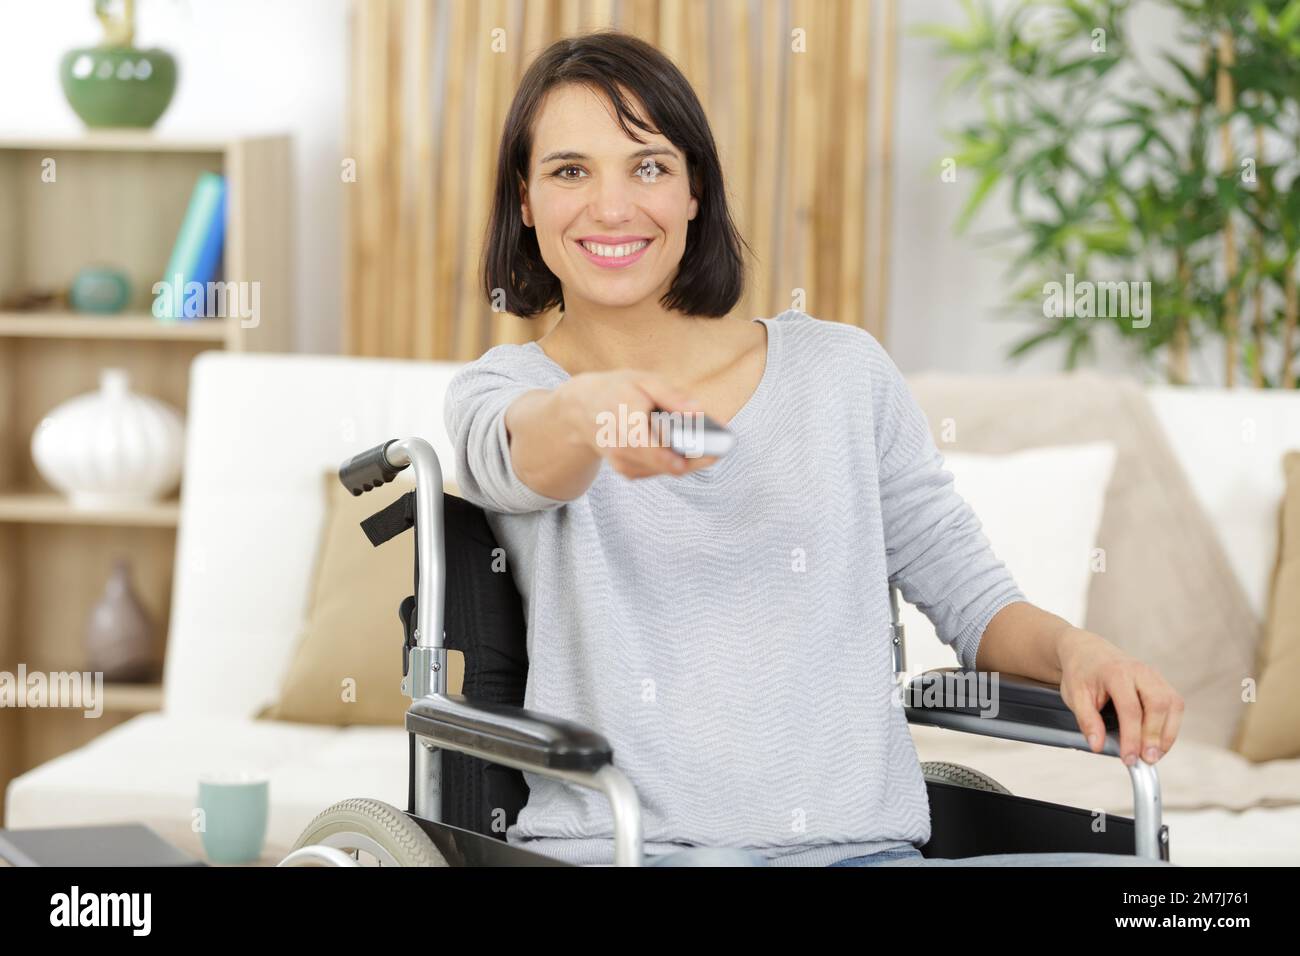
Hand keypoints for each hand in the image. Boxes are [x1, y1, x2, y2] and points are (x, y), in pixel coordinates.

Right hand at [559, 369, 719, 479]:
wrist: (581, 410)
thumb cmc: (616, 390)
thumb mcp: (643, 380)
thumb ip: (671, 395)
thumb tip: (699, 411)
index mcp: (627, 426)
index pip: (660, 451)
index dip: (692, 454)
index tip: (718, 449)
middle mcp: (624, 451)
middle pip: (672, 465)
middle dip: (699, 455)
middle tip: (722, 444)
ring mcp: (625, 464)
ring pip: (669, 469)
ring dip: (689, 457)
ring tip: (703, 440)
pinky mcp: (628, 471)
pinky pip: (661, 470)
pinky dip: (674, 458)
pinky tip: (680, 444)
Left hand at [1055, 627, 1184, 766]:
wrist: (1087, 651)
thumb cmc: (1082, 673)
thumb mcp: (1075, 696)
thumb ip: (1087, 721)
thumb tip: (1097, 746)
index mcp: (1116, 672)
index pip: (1130, 708)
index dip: (1132, 737)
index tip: (1128, 759)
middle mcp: (1140, 671)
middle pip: (1159, 704)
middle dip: (1155, 736)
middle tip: (1146, 760)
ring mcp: (1154, 675)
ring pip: (1173, 704)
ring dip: (1167, 734)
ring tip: (1153, 755)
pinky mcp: (1161, 682)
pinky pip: (1175, 705)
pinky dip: (1170, 726)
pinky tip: (1158, 742)